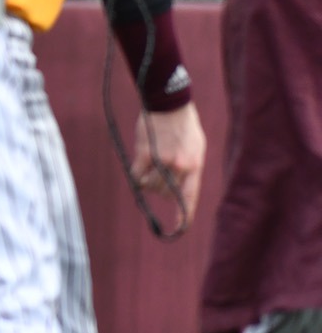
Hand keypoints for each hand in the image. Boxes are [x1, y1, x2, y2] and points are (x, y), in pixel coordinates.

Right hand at [133, 102, 206, 223]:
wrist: (169, 104)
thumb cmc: (184, 125)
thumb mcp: (196, 148)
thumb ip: (189, 167)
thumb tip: (178, 187)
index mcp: (195, 166)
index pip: (189, 197)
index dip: (185, 215)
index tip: (179, 228)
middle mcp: (180, 166)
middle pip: (166, 193)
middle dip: (161, 190)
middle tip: (159, 178)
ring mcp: (162, 161)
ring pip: (151, 186)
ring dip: (148, 183)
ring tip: (149, 171)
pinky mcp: (144, 154)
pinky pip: (137, 176)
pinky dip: (137, 178)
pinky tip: (138, 173)